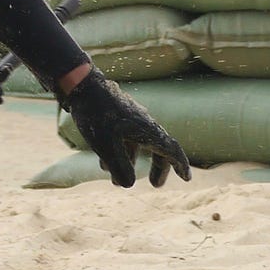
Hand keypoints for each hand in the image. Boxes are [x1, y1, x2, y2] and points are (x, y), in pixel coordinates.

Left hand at [63, 67, 191, 187]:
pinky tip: (103, 166)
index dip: (180, 165)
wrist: (82, 85)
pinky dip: (118, 153)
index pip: (171, 149)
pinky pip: (123, 138)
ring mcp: (130, 119)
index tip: (187, 178)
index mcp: (147, 130)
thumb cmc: (96, 115)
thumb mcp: (106, 145)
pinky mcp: (116, 115)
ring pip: (137, 144)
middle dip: (157, 167)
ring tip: (116, 182)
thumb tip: (129, 185)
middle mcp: (143, 124)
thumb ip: (119, 167)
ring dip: (130, 163)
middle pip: (158, 148)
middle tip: (156, 185)